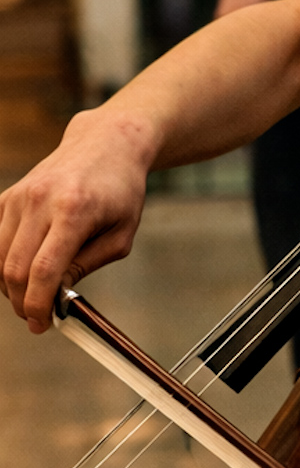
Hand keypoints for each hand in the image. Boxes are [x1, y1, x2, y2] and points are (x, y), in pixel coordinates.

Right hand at [0, 112, 150, 331]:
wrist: (106, 144)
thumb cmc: (120, 190)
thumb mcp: (120, 235)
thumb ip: (87, 265)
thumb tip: (57, 296)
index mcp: (74, 211)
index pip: (44, 270)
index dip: (38, 304)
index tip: (42, 324)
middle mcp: (39, 201)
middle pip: (13, 268)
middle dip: (21, 301)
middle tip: (37, 317)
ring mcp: (19, 196)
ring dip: (9, 285)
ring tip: (32, 294)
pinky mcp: (8, 196)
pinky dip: (2, 263)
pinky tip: (23, 270)